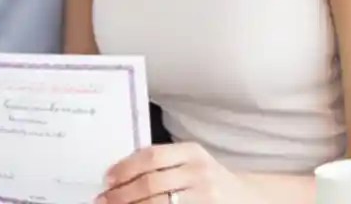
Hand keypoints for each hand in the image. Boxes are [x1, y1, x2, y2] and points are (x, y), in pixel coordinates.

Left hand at [96, 143, 259, 203]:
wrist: (247, 198)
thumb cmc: (208, 180)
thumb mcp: (191, 162)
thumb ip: (162, 163)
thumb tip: (118, 174)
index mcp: (192, 152)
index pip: (151, 157)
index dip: (125, 169)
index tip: (107, 179)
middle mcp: (200, 172)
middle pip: (151, 183)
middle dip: (122, 194)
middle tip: (103, 200)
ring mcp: (205, 196)